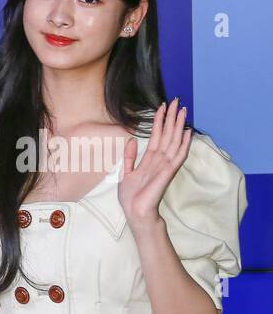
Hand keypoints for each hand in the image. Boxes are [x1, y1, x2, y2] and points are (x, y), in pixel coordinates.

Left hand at [118, 99, 190, 230]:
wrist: (135, 213)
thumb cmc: (131, 197)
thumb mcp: (125, 174)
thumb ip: (129, 158)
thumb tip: (132, 140)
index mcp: (149, 159)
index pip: (156, 136)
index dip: (159, 121)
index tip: (162, 106)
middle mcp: (159, 160)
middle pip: (168, 135)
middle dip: (171, 118)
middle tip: (176, 100)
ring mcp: (165, 166)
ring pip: (174, 141)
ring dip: (179, 126)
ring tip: (183, 110)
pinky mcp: (167, 173)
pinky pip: (178, 157)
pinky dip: (184, 145)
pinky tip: (188, 133)